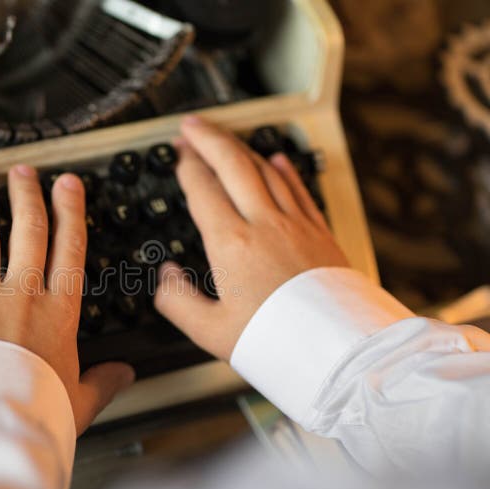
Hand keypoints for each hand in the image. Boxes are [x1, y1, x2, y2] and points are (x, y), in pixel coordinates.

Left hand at [0, 165, 134, 433]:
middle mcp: (23, 293)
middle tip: (24, 172)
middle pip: (27, 230)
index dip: (69, 210)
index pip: (68, 247)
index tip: (67, 186)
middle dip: (26, 195)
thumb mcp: (80, 398)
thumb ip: (103, 382)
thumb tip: (126, 375)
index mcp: (58, 311)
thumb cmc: (35, 409)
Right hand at [155, 116, 348, 360]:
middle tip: (191, 126)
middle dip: (208, 139)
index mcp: (232, 245)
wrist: (336, 349)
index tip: (177, 155)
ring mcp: (295, 225)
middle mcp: (264, 225)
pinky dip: (282, 169)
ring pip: (264, 170)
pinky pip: (298, 188)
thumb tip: (165, 277)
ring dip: (240, 147)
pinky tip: (276, 159)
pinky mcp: (319, 232)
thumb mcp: (210, 332)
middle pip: (232, 165)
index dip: (186, 167)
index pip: (203, 190)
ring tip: (224, 137)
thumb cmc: (276, 341)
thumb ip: (177, 301)